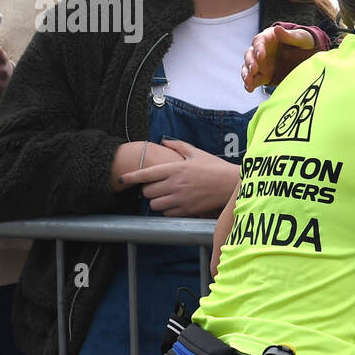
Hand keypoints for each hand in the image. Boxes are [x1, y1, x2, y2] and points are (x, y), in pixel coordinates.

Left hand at [119, 139, 237, 216]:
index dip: (131, 177)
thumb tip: (163, 140)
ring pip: (155, 205)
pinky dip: (167, 210)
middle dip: (148, 190)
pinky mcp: (187, 210)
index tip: (122, 179)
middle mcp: (175, 184)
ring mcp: (181, 199)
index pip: (146, 174)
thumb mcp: (197, 152)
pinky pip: (167, 213)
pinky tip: (174, 204)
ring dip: (157, 201)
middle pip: (147, 192)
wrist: (232, 184)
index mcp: (175, 169)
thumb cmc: (215, 167)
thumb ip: (178, 145)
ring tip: (164, 196)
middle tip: (155, 187)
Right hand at [242, 25, 316, 91]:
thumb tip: (277, 29)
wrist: (307, 54)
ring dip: (247, 74)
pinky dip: (250, 84)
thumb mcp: (300, 37)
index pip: (259, 41)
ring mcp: (261, 63)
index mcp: (268, 38)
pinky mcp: (263, 74)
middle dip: (250, 62)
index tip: (261, 56)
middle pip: (250, 54)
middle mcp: (261, 50)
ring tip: (248, 81)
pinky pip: (254, 79)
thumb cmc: (303, 42)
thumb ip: (289, 35)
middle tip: (254, 70)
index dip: (258, 48)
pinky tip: (249, 88)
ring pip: (248, 67)